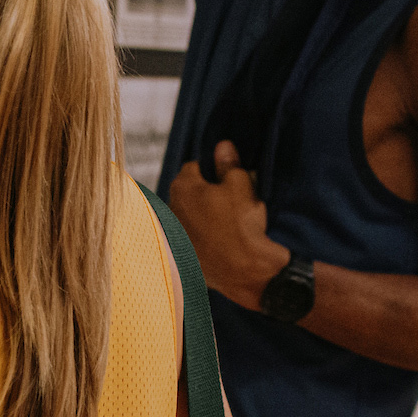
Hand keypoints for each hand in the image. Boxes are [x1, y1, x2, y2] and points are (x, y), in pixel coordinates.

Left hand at [165, 141, 288, 311]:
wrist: (245, 270)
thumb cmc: (242, 224)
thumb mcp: (241, 185)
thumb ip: (228, 164)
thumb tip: (222, 146)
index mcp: (182, 187)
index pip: (194, 166)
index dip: (213, 170)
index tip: (228, 179)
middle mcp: (171, 208)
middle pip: (190, 191)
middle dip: (207, 191)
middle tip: (231, 200)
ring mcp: (175, 233)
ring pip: (191, 214)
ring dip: (204, 214)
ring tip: (229, 222)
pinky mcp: (182, 253)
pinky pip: (193, 235)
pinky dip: (204, 235)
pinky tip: (222, 240)